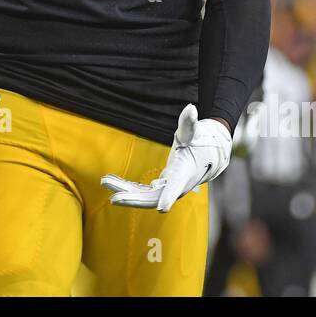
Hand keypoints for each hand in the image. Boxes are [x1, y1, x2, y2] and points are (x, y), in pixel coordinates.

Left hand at [101, 104, 231, 212]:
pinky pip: (143, 192)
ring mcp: (169, 189)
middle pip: (154, 197)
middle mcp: (177, 186)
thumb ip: (189, 122)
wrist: (210, 156)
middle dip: (134, 199)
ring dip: (126, 192)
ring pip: (145, 196)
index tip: (162, 208)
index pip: (177, 186)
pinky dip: (129, 189)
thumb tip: (191, 108)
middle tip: (114, 199)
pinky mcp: (162, 188)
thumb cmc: (201, 142)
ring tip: (105, 181)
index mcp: (185, 172)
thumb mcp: (193, 132)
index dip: (170, 196)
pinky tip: (113, 184)